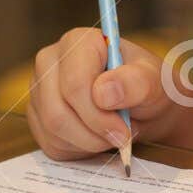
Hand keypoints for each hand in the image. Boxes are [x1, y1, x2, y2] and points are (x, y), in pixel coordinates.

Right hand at [27, 28, 181, 159]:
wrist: (143, 105)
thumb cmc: (147, 86)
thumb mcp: (154, 80)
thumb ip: (136, 82)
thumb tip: (104, 92)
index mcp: (77, 42)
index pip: (74, 84)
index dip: (98, 114)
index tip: (124, 129)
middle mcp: (50, 62)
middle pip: (57, 112)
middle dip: (94, 133)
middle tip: (122, 136)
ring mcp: (40, 90)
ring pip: (53, 131)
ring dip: (90, 142)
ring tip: (115, 132)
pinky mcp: (38, 117)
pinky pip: (52, 144)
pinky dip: (80, 150)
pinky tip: (99, 137)